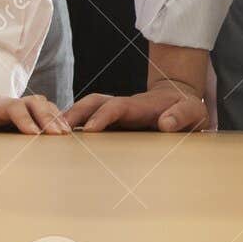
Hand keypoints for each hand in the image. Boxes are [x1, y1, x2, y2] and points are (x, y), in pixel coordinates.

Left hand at [0, 94, 69, 134]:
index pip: (15, 108)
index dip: (25, 119)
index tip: (33, 134)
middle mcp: (15, 103)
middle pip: (36, 104)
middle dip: (48, 118)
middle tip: (57, 135)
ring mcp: (25, 107)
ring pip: (46, 106)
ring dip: (57, 118)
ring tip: (66, 135)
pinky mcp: (32, 113)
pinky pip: (50, 112)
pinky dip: (59, 119)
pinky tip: (67, 132)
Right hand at [64, 81, 208, 132]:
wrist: (182, 101)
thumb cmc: (188, 109)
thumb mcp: (193, 113)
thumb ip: (181, 117)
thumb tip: (165, 124)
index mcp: (142, 105)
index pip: (118, 107)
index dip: (103, 116)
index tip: (89, 130)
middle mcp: (125, 106)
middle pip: (94, 102)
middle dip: (75, 113)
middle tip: (56, 131)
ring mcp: (117, 112)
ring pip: (88, 108)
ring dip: (69, 118)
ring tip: (50, 136)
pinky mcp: (113, 121)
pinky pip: (89, 118)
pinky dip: (73, 124)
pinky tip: (59, 140)